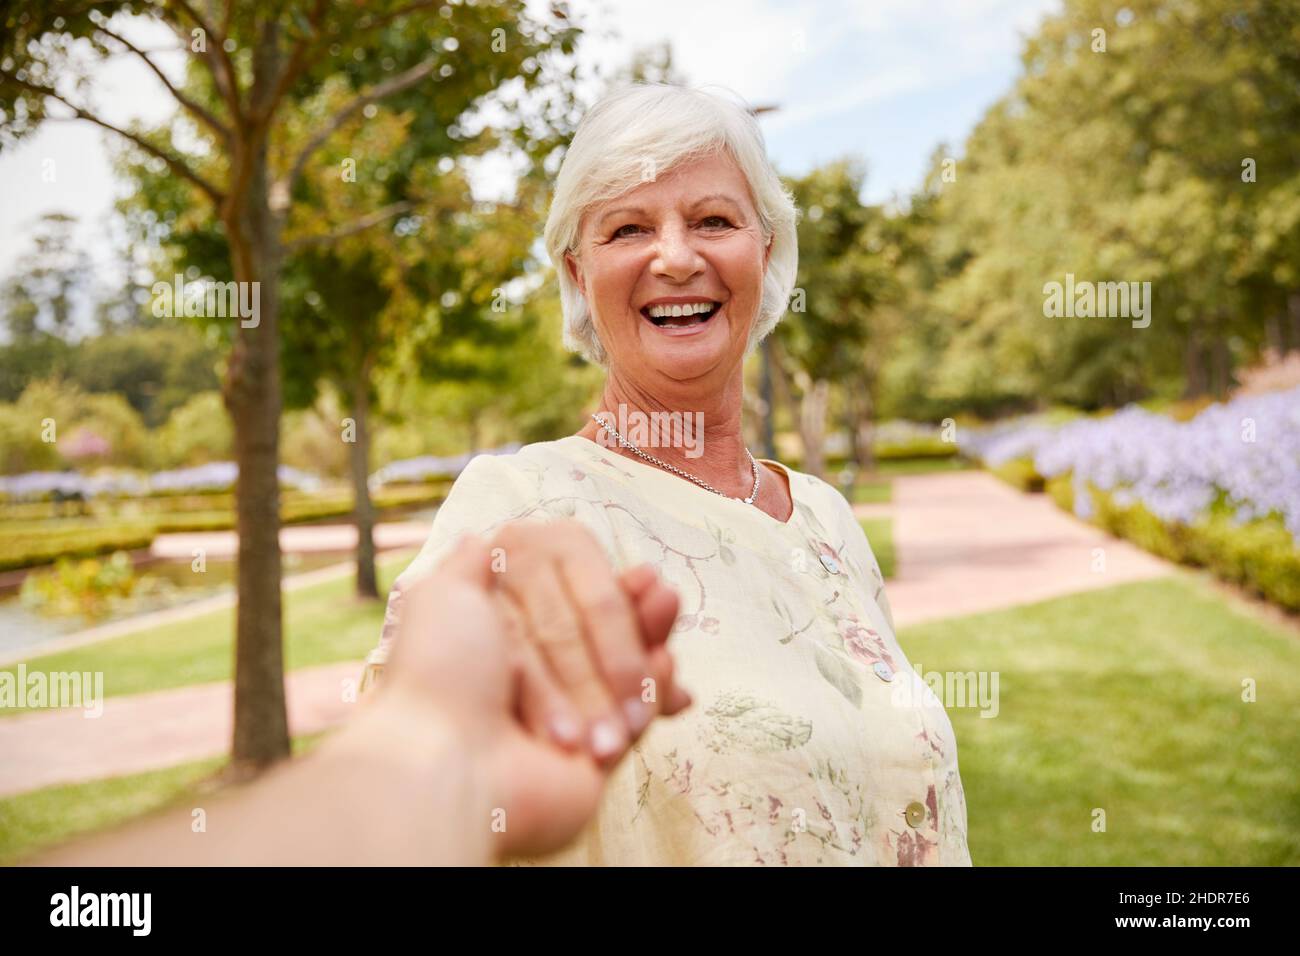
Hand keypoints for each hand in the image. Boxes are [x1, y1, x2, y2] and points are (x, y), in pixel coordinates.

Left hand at [374, 532, 682, 857]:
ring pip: (627, 665)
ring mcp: (569, 710)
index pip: (568, 593)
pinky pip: (640, 710)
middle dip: (631, 617)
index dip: (606, 587)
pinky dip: (658, 686)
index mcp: (500, 627)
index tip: (641, 577)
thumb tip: (481, 537)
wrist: (449, 760)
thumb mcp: (443, 596)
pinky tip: (676, 668)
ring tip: (673, 610)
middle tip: (665, 598)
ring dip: (651, 641)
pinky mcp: (595, 750)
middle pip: (599, 629)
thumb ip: (469, 564)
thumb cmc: (441, 672)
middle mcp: (532, 666)